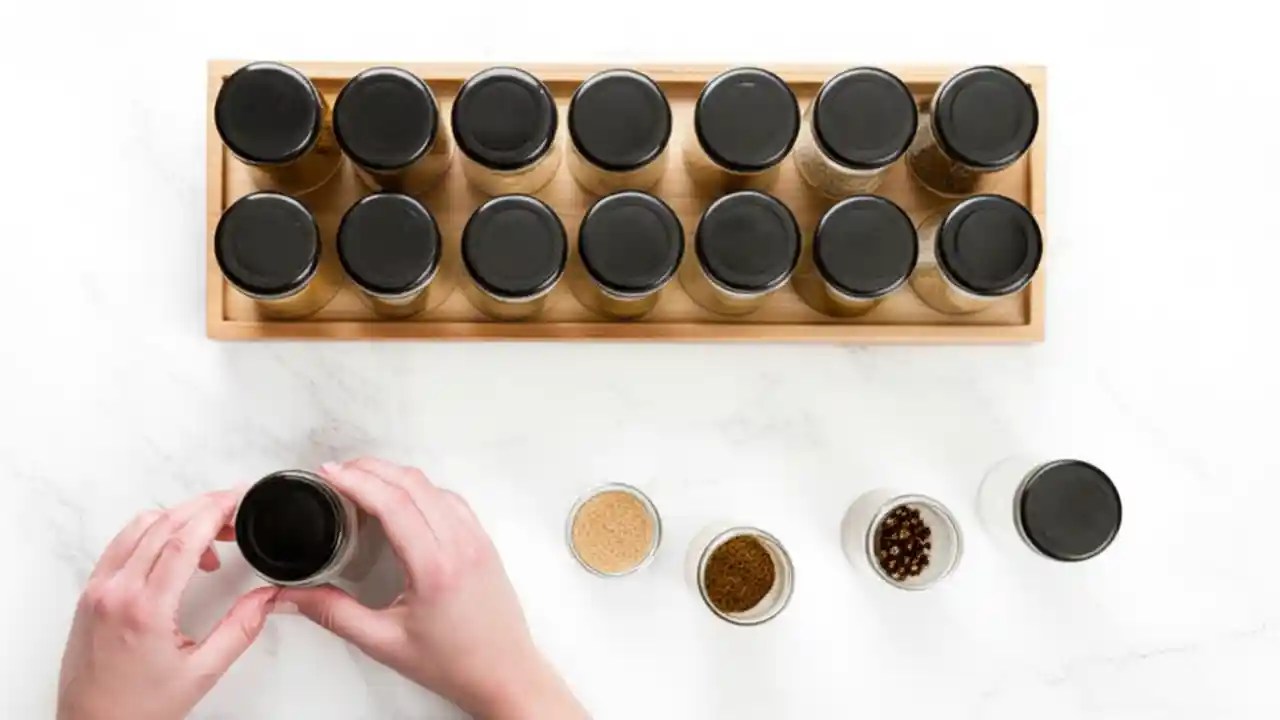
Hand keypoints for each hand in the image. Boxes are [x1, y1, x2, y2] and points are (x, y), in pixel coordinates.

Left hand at [58, 492, 278, 719]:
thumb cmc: (138, 710)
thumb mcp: (202, 672)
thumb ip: (241, 629)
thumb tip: (268, 597)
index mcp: (145, 609)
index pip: (182, 539)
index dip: (214, 511)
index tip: (237, 499)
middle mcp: (115, 592)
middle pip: (162, 524)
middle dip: (203, 508)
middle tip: (233, 512)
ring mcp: (97, 590)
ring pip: (138, 527)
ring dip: (177, 520)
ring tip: (209, 539)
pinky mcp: (89, 594)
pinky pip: (121, 545)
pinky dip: (152, 535)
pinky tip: (174, 553)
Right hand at [278, 458, 585, 719]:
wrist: (505, 674)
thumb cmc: (453, 663)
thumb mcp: (383, 642)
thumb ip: (333, 614)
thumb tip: (291, 597)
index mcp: (435, 566)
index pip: (393, 503)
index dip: (357, 481)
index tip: (328, 473)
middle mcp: (461, 544)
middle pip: (413, 484)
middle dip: (371, 469)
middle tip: (337, 473)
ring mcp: (477, 539)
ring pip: (434, 487)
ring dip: (397, 476)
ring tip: (363, 482)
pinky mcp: (484, 542)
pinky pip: (451, 500)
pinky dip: (422, 489)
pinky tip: (402, 499)